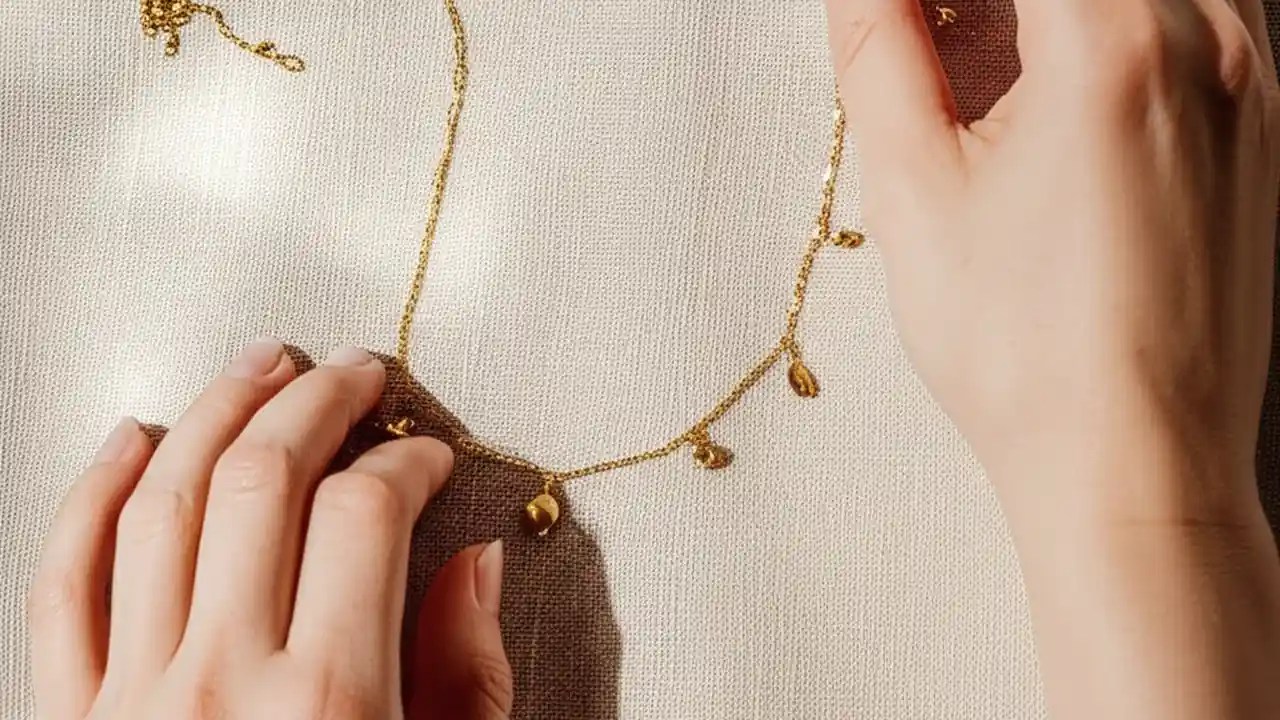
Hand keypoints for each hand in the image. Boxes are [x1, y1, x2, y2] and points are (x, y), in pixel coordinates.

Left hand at [28, 341, 512, 719]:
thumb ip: (467, 679)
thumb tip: (472, 563)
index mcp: (331, 705)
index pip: (365, 516)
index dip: (407, 463)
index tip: (427, 457)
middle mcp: (221, 686)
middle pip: (265, 479)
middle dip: (319, 402)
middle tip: (356, 373)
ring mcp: (128, 697)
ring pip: (163, 501)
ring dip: (215, 412)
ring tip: (259, 366)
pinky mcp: (62, 717)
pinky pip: (63, 577)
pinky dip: (93, 493)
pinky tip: (135, 437)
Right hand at [825, 0, 1278, 517]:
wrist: (1135, 462)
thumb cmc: (1027, 354)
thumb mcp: (915, 194)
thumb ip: (880, 54)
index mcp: (1113, 45)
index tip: (902, 22)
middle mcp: (1207, 44)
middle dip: (987, 3)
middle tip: (930, 41)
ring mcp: (1251, 85)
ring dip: (1050, 13)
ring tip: (987, 70)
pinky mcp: (1261, 130)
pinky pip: (1196, 19)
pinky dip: (1115, 29)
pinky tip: (1053, 92)